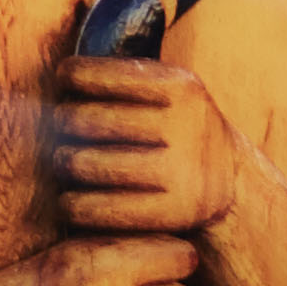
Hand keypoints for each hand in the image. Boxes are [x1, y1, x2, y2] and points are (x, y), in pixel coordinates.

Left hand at [55, 45, 230, 238]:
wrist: (231, 183)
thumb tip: (58, 72)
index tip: (62, 80)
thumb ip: (125, 76)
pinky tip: (70, 201)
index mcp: (181, 88)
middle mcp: (185, 126)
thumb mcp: (170, 89)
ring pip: (88, 165)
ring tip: (62, 163)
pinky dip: (74, 205)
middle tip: (55, 129)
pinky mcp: (173, 212)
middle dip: (62, 123)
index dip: (72, 75)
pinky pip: (99, 208)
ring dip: (63, 164)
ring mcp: (182, 172)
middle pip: (89, 120)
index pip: (105, 75)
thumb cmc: (176, 127)